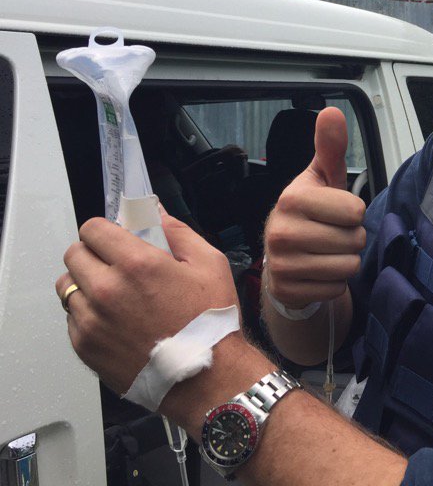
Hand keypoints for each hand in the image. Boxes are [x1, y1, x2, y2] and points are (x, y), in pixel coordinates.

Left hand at [57, 207, 238, 395]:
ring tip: (112, 296)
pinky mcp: (84, 345)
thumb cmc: (210, 320)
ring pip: (67, 286)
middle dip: (93, 254)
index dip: (105, 231)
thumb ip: (178, 232)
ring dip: (85, 284)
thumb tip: (155, 212)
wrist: (203, 376)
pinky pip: (72, 317)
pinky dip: (87, 314)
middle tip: (114, 266)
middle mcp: (106, 289)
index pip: (93, 229)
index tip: (116, 239)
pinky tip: (115, 321)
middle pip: (74, 254)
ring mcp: (91, 320)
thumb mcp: (210, 264)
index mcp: (137, 263)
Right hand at [263, 107, 366, 308]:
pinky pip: (334, 289)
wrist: (285, 256)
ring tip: (326, 252)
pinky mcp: (286, 290)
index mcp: (293, 198)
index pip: (355, 211)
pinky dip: (332, 283)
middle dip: (351, 239)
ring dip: (344, 261)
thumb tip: (332, 112)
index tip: (335, 212)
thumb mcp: (323, 179)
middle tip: (331, 234)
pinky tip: (317, 271)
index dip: (353, 213)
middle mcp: (282, 231)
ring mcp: (281, 264)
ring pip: (347, 267)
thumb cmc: (312, 212)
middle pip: (354, 240)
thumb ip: (330, 148)